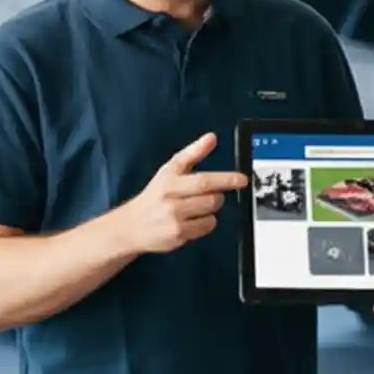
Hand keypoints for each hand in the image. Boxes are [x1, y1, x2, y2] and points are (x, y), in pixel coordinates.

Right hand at [117, 132, 247, 254]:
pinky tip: (192, 220)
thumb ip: (192, 153)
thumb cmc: (155, 195)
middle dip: (218, 195)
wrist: (131, 226)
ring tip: (197, 206)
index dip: (226, 179)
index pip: (203, 180)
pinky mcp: (177, 235)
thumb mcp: (170, 170)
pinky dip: (206, 223)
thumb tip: (212, 137)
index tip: (242, 179)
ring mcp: (174, 219)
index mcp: (170, 179)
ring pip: (210, 212)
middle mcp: (171, 199)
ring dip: (211, 208)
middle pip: (211, 198)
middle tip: (212, 193)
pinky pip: (206, 227)